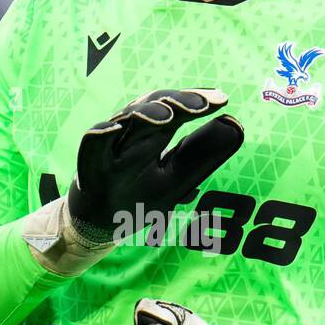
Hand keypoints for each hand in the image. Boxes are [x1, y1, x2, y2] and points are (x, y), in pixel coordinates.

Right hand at [20, 89, 243, 276]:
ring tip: (165, 115)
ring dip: (144, 114)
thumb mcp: (176, 179)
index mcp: (153, 135)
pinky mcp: (88, 168)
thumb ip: (201, 155)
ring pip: (124, 122)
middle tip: (201, 105)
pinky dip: (99, 135)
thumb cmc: (138, 196)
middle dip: (176, 102)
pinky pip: (90, 146)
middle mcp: (131, 135)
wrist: (98, 224)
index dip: (196, 101)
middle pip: (151, 107)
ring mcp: (109, 150)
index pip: (175, 108)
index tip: (223, 100)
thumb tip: (235, 126)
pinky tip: (112, 128)